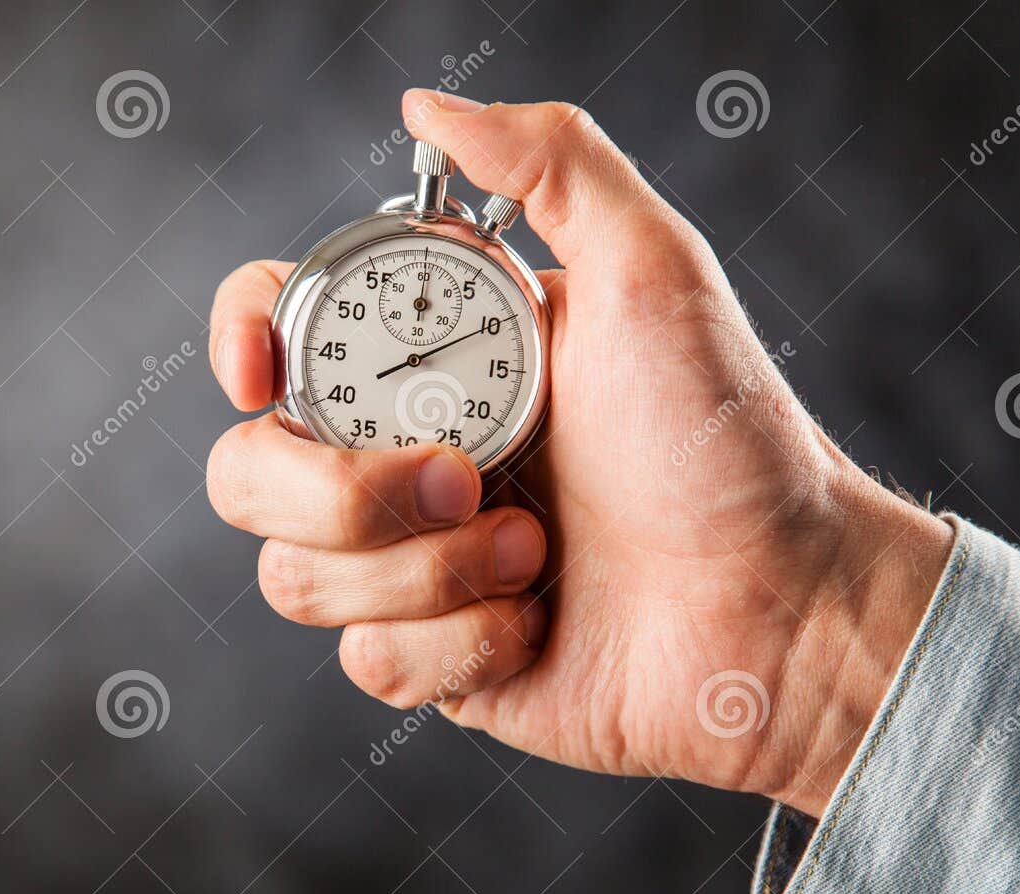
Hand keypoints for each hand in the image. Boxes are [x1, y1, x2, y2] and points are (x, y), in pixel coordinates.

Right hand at [205, 92, 951, 816]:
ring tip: (534, 554)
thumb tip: (429, 107)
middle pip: (248, 474)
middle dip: (341, 492)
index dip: (238, 341)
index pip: (277, 332)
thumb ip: (550, 163)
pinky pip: (368, 659)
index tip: (262, 374)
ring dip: (423, 571)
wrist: (781, 606)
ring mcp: (409, 564)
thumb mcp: (651, 271)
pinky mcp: (432, 657)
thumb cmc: (726, 439)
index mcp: (433, 363)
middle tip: (466, 481)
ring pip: (296, 577)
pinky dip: (458, 642)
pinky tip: (535, 619)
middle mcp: (402, 459)